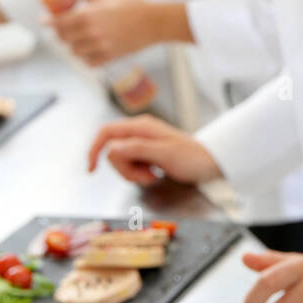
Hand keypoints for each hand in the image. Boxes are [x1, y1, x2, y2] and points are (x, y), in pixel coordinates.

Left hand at [48, 0, 174, 65]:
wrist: (155, 23)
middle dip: (63, 33)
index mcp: (89, 15)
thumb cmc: (134, 7)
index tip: (44, 22)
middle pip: (65, 38)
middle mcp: (92, 32)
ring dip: (74, 46)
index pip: (60, 22)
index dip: (49, 22)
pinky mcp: (110, 56)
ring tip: (80, 40)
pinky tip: (91, 51)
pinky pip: (89, 62)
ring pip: (75, 52)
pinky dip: (87, 58)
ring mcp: (100, 46)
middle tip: (66, 29)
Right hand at [86, 115, 221, 185]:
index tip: (91, 171)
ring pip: (121, 161)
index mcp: (141, 127)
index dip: (94, 150)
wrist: (211, 163)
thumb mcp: (164, 155)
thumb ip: (138, 149)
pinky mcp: (147, 153)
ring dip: (134, 174)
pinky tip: (155, 174)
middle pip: (112, 151)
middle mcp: (139, 132)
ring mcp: (143, 142)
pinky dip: (140, 174)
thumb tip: (113, 147)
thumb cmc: (193, 158)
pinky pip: (132, 166)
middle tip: (146, 175)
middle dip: (124, 169)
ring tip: (154, 175)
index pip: (106, 133)